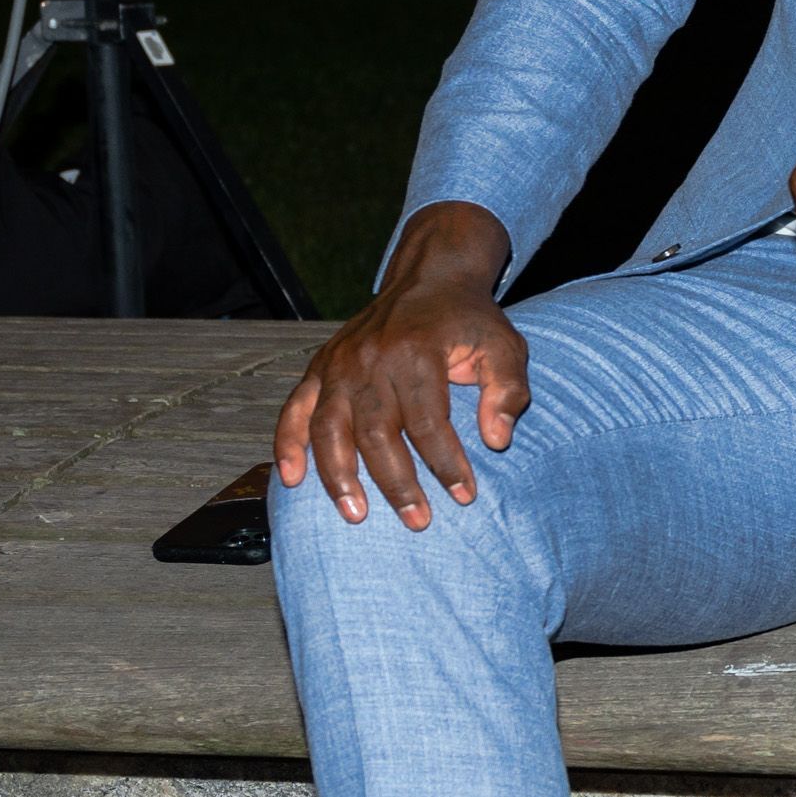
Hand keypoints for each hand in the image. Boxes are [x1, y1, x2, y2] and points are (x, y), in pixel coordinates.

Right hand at [274, 201, 526, 529]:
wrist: (431, 275)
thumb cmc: (471, 320)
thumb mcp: (504, 346)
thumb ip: (507, 391)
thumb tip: (497, 440)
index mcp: (417, 352)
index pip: (429, 421)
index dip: (446, 463)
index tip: (464, 496)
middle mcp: (370, 358)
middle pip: (376, 431)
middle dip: (396, 482)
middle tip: (417, 521)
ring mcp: (339, 363)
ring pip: (330, 427)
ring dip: (339, 475)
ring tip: (355, 514)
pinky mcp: (320, 366)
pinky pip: (295, 408)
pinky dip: (288, 443)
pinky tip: (292, 479)